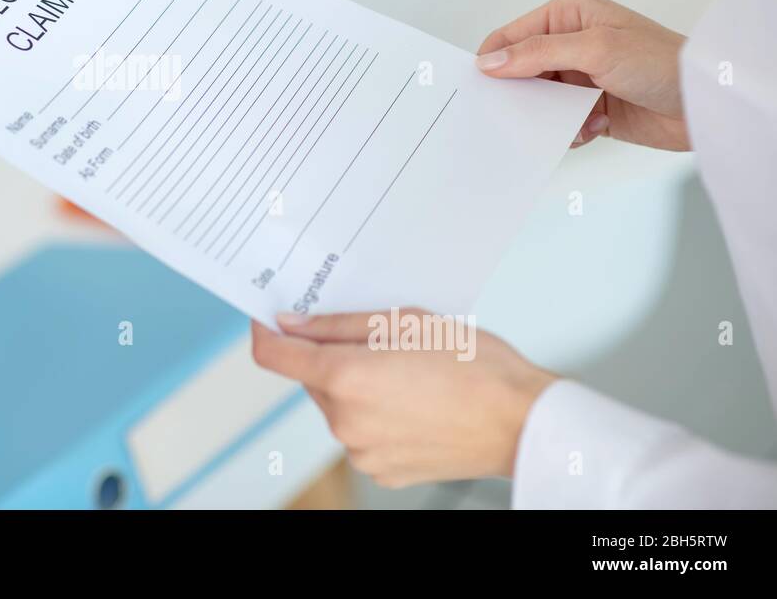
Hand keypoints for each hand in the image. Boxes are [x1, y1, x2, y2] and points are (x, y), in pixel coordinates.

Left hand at [251, 310, 556, 487]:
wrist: (522, 421)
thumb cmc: (474, 365)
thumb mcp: (404, 321)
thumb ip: (338, 324)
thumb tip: (292, 323)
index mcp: (345, 378)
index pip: (274, 356)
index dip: (267, 331)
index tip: (271, 318)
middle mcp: (345, 421)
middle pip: (312, 379)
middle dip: (332, 357)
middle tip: (380, 342)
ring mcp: (362, 451)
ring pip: (337, 406)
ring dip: (356, 387)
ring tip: (408, 375)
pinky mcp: (381, 470)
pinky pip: (361, 433)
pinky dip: (375, 416)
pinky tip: (414, 403)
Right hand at [474, 0, 688, 150]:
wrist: (703, 105)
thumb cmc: (664, 62)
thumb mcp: (596, 49)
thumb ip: (538, 53)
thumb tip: (492, 61)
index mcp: (570, 14)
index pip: (513, 35)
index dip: (493, 58)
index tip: (478, 84)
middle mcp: (572, 42)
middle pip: (521, 70)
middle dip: (521, 92)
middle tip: (518, 110)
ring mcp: (581, 76)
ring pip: (538, 101)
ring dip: (548, 115)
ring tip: (572, 117)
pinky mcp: (589, 107)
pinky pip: (558, 123)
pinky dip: (568, 130)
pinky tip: (594, 126)